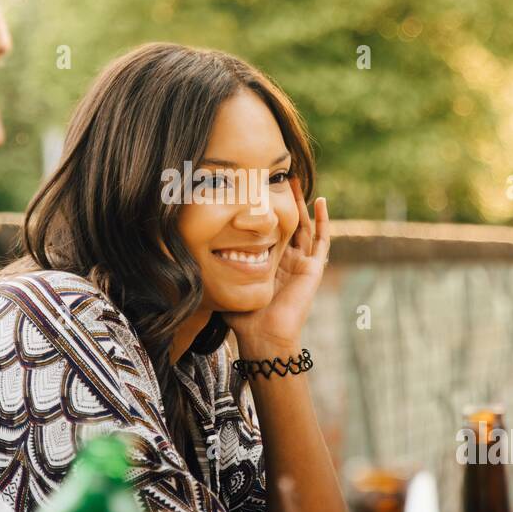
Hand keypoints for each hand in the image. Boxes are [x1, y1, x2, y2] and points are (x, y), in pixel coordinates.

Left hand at [224, 178, 329, 354]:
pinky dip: (324, 221)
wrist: (264, 336)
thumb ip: (215, 271)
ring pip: (305, 226)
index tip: (255, 190)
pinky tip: (321, 201)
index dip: (264, 212)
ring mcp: (301, 264)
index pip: (268, 231)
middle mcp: (286, 261)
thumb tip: (188, 253)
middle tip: (278, 176)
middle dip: (284, 200)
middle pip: (287, 223)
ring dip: (302, 204)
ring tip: (297, 180)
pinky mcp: (313, 268)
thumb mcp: (227, 285)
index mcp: (268, 264)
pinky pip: (322, 241)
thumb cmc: (244, 317)